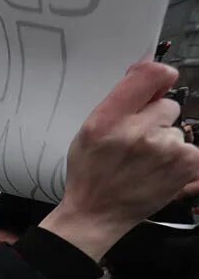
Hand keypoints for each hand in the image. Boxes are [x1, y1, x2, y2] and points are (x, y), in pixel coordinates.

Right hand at [41, 62, 198, 260]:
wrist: (96, 214)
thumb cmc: (91, 172)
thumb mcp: (89, 129)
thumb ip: (121, 98)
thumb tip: (151, 64)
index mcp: (107, 119)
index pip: (151, 75)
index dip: (158, 77)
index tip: (157, 85)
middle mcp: (136, 131)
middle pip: (167, 105)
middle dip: (155, 120)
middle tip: (135, 144)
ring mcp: (165, 148)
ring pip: (177, 130)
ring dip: (165, 144)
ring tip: (143, 164)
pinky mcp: (186, 163)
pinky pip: (190, 147)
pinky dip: (178, 160)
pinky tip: (158, 172)